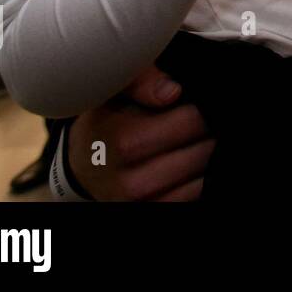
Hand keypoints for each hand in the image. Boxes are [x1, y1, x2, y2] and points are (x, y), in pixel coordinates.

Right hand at [68, 66, 213, 200]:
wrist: (84, 163)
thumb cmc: (108, 119)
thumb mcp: (115, 89)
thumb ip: (141, 80)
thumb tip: (173, 91)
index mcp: (123, 142)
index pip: (193, 122)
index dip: (201, 107)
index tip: (192, 101)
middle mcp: (132, 181)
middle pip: (203, 151)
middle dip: (207, 132)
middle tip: (194, 120)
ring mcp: (143, 202)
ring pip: (202, 178)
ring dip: (205, 157)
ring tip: (190, 142)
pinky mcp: (152, 211)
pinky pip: (193, 196)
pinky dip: (197, 179)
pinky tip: (185, 162)